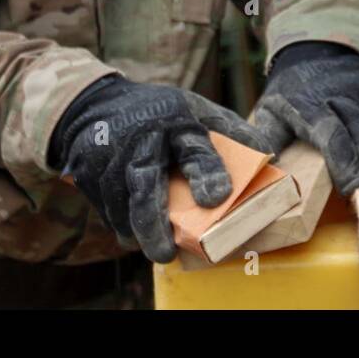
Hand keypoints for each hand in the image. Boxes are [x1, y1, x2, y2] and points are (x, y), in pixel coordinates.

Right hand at [48, 75, 271, 262]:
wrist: (98, 104)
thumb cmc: (163, 114)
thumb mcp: (199, 110)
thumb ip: (233, 132)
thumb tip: (271, 156)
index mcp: (177, 121)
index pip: (195, 148)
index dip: (207, 172)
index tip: (216, 197)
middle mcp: (141, 138)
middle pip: (146, 186)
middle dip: (154, 223)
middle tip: (166, 253)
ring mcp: (109, 157)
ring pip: (122, 205)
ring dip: (138, 230)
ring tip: (157, 249)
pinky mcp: (87, 174)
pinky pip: (107, 208)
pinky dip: (122, 224)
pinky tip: (135, 232)